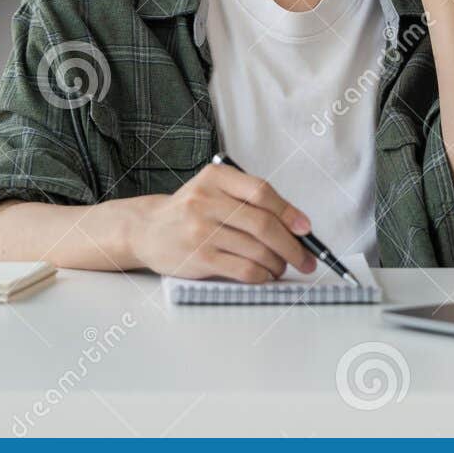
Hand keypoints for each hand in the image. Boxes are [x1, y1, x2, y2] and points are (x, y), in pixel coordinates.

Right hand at [130, 163, 317, 281]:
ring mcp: (201, 229)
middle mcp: (206, 200)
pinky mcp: (199, 257)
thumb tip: (296, 226)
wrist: (147, 229)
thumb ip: (248, 200)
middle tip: (306, 259)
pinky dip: (262, 275)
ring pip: (257, 249)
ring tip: (281, 267)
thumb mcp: (214, 191)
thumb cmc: (190, 211)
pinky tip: (264, 275)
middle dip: (292, 246)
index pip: (261, 191)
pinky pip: (243, 269)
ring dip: (278, 263)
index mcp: (216, 177)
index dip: (289, 212)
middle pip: (263, 224)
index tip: (306, 229)